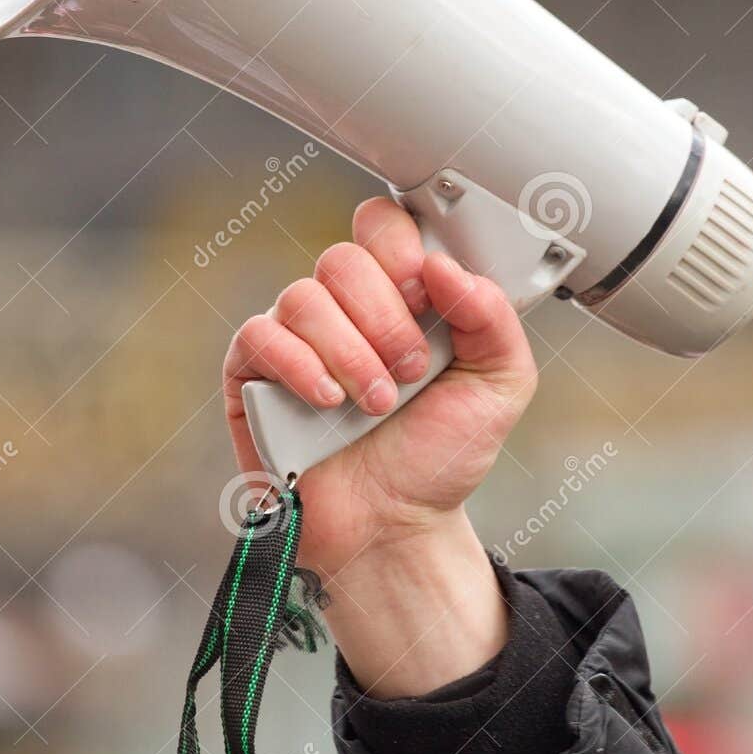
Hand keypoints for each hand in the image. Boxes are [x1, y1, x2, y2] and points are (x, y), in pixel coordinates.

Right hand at [222, 198, 537, 694]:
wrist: (394, 528)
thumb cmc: (437, 458)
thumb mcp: (500, 387)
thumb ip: (493, 318)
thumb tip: (448, 267)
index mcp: (400, 296)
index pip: (384, 225)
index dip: (403, 248)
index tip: (427, 295)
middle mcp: (344, 309)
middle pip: (345, 257)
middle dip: (387, 318)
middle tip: (411, 370)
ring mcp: (295, 338)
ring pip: (306, 296)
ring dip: (352, 353)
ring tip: (379, 404)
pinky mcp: (253, 374)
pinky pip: (262, 335)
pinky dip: (301, 367)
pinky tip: (329, 402)